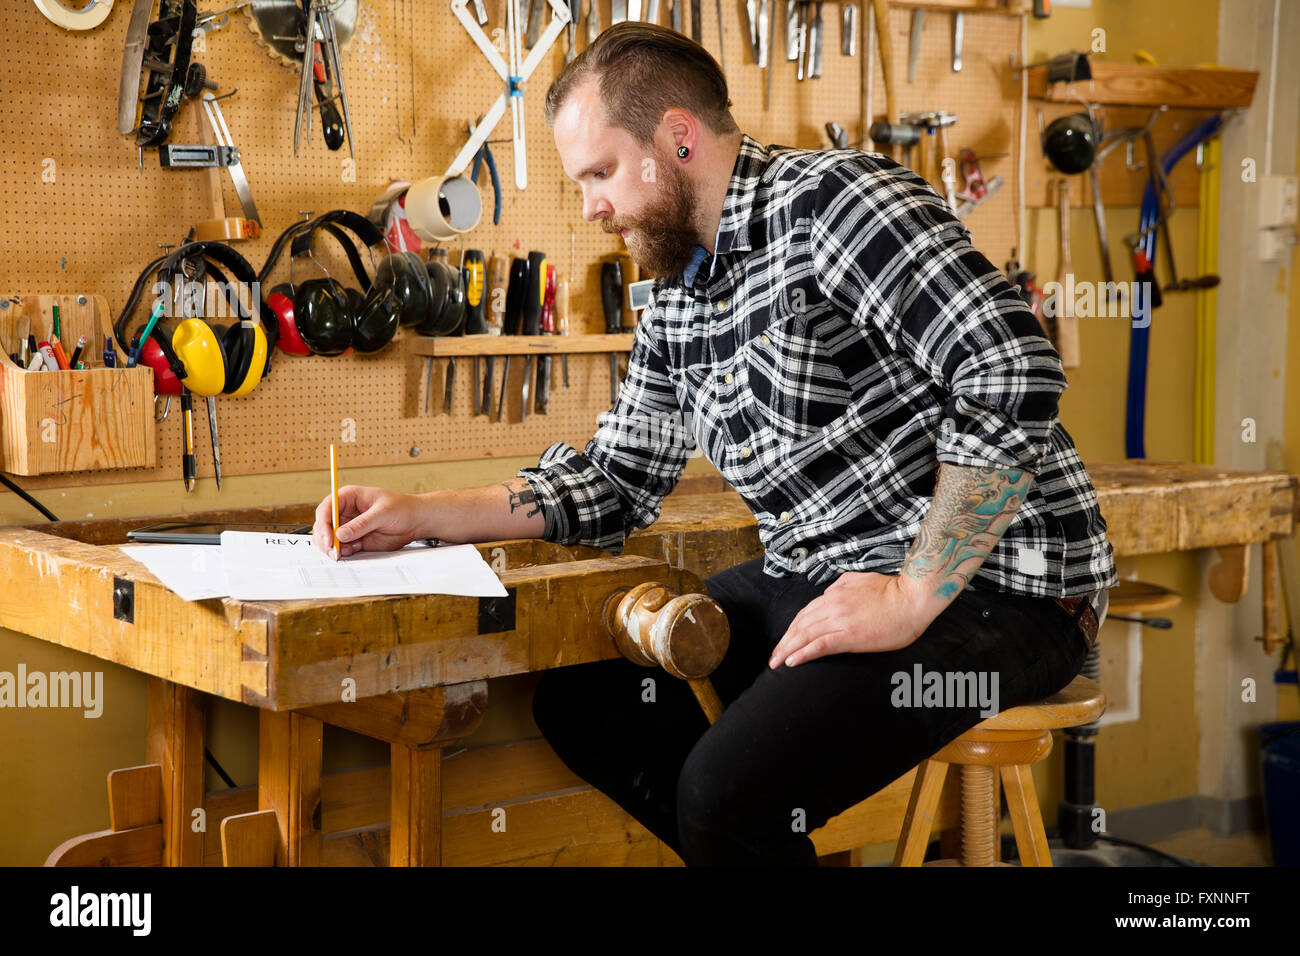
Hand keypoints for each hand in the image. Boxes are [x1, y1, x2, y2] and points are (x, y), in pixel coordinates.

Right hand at [312, 485, 429, 557]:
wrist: (415, 521)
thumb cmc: (402, 508)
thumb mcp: (383, 513)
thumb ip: (362, 524)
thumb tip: (341, 534)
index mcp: (348, 497)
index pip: (327, 509)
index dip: (324, 524)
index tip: (329, 538)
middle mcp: (345, 512)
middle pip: (323, 525)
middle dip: (325, 539)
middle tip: (333, 552)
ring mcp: (348, 527)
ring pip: (329, 539)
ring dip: (332, 548)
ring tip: (344, 553)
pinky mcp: (354, 540)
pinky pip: (341, 548)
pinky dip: (342, 552)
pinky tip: (354, 550)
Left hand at [767, 571, 936, 668]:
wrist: (912, 599)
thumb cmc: (892, 591)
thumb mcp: (861, 580)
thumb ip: (842, 586)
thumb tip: (829, 593)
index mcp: (834, 593)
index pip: (805, 613)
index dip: (791, 628)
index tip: (784, 640)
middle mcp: (832, 605)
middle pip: (800, 625)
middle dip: (784, 642)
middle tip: (773, 657)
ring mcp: (840, 620)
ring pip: (805, 635)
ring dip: (787, 650)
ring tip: (776, 662)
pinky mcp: (850, 635)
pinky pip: (820, 645)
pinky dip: (803, 653)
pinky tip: (792, 661)